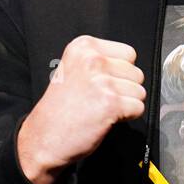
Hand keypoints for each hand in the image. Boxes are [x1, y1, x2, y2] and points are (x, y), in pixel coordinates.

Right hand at [18, 35, 145, 183]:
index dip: (121, 72)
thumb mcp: (74, 69)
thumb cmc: (60, 108)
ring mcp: (102, 80)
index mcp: (83, 46)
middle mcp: (92, 59)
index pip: (128, 53)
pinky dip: (128, 117)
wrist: (43, 138)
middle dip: (125, 89)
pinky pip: (138, 108)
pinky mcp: (111, 103)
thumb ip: (100, 61)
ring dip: (127, 104)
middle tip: (101, 99)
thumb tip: (131, 66)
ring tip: (102, 108)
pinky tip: (106, 118)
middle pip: (136, 72)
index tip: (103, 83)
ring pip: (139, 91)